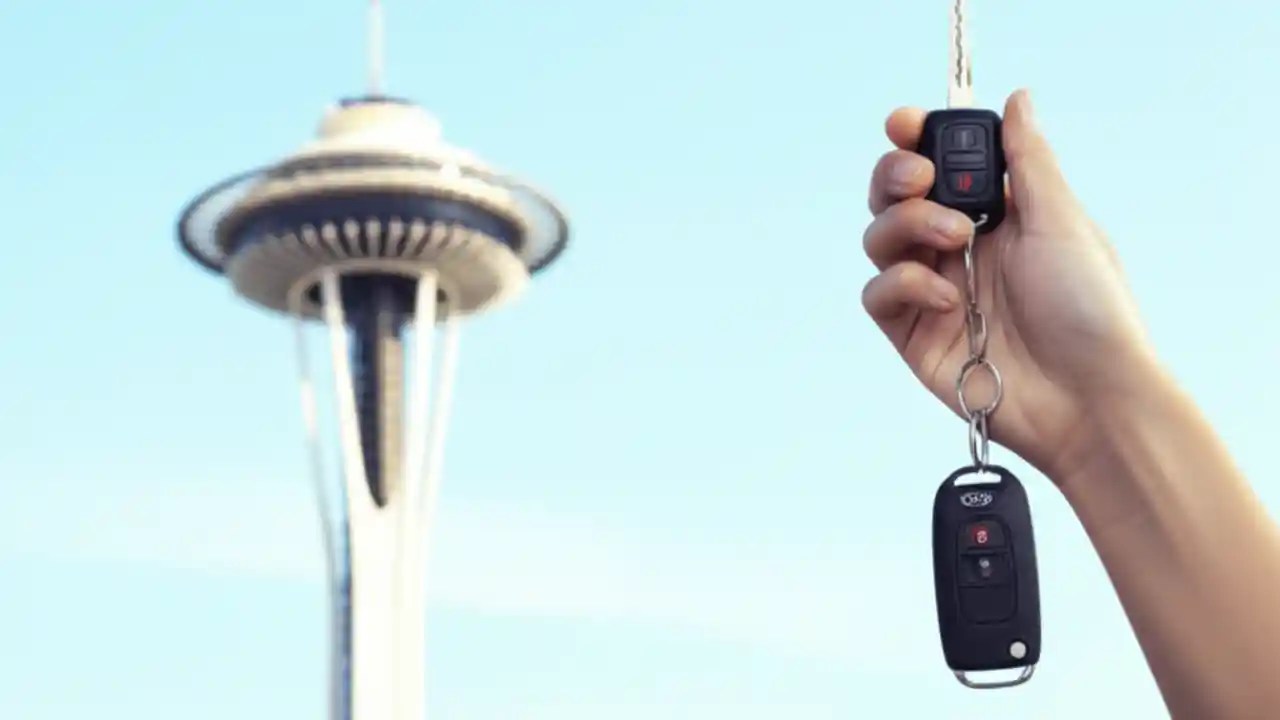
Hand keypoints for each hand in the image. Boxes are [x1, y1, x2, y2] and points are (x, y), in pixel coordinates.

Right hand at [861, 89, 1158, 483]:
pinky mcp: (914, 335)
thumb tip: (1017, 100)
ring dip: (906, 224)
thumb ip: (1027, 159)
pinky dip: (904, 285)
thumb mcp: (1062, 220)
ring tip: (954, 239)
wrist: (1089, 398)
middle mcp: (958, 250)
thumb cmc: (1092, 311)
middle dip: (895, 176)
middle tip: (919, 178)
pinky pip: (879, 294)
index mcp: (997, 217)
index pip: (939, 167)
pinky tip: (947, 298)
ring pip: (879, 239)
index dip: (913, 141)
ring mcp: (932, 292)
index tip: (904, 125)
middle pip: (894, 197)